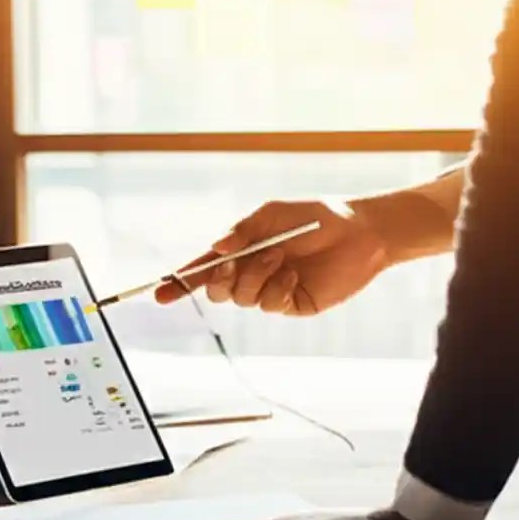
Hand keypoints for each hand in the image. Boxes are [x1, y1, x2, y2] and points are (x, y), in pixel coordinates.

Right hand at [154, 200, 389, 315]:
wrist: (359, 231)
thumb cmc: (315, 216)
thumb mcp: (273, 214)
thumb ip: (244, 230)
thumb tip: (217, 248)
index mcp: (241, 250)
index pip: (202, 270)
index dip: (179, 283)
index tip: (159, 294)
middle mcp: (251, 273)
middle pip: (216, 290)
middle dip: (219, 279)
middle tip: (235, 262)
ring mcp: (271, 290)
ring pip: (242, 298)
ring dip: (254, 277)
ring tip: (279, 257)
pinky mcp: (292, 304)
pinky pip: (270, 304)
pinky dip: (276, 288)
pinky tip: (293, 275)